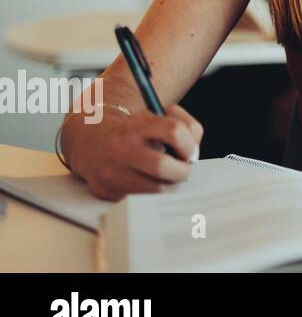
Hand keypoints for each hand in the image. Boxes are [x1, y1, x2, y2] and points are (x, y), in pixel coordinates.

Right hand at [61, 104, 202, 201]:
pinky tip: (154, 183)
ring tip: (170, 177)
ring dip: (171, 185)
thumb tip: (194, 153)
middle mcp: (122, 148)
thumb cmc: (133, 132)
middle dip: (182, 171)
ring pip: (156, 188)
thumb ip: (182, 127)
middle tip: (184, 170)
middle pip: (163, 166)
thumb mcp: (154, 118)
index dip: (189, 144)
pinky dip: (155, 193)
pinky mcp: (109, 190)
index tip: (191, 151)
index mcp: (137, 125)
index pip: (174, 131)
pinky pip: (144, 198)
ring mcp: (113, 171)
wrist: (91, 144)